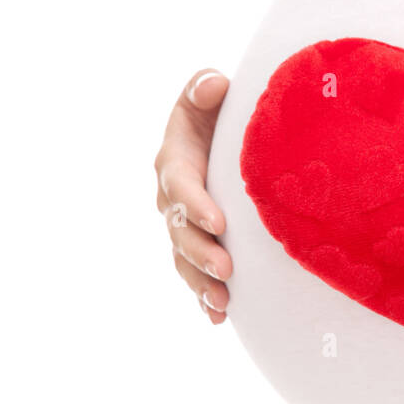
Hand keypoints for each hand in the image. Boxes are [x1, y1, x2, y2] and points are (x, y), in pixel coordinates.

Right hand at [155, 68, 233, 323]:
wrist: (229, 138)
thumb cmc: (221, 113)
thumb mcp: (210, 95)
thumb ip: (205, 90)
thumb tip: (214, 86)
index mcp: (175, 161)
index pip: (180, 184)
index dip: (195, 204)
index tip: (218, 221)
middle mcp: (173, 197)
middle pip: (179, 230)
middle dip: (200, 252)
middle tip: (226, 268)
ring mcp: (184, 226)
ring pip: (184, 259)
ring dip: (201, 282)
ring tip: (222, 301)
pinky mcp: (199, 246)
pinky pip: (196, 276)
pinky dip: (205, 298)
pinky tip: (220, 317)